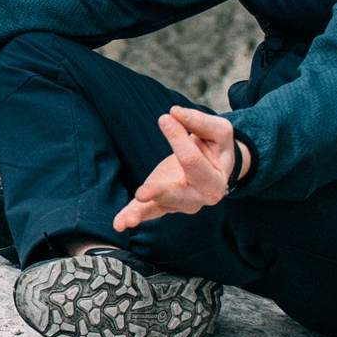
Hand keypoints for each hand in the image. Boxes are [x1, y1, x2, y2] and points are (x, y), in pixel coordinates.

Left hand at [112, 107, 247, 230]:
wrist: (214, 167)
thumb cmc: (215, 148)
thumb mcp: (217, 131)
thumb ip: (199, 121)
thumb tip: (174, 113)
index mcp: (214, 181)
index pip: (191, 161)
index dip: (177, 139)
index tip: (165, 118)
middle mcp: (197, 199)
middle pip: (177, 195)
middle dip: (159, 193)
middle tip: (141, 194)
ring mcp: (178, 205)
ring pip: (159, 208)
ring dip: (140, 213)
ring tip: (127, 220)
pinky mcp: (161, 203)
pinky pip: (146, 211)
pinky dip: (131, 216)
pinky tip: (119, 223)